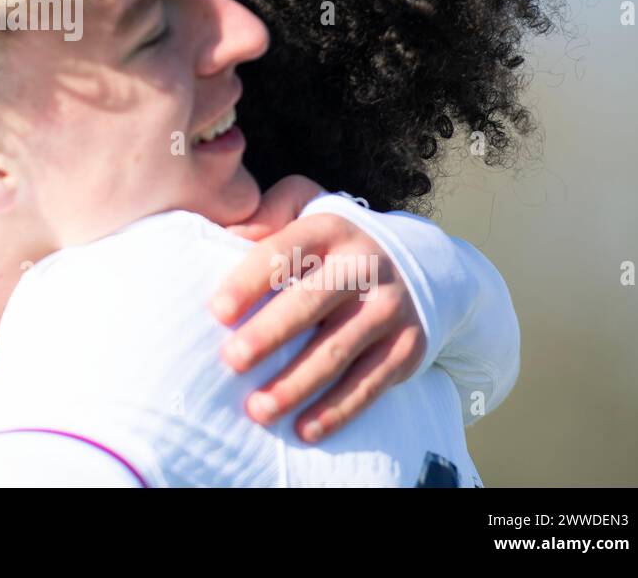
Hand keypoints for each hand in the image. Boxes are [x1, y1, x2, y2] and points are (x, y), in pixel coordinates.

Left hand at [211, 175, 426, 442]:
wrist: (420, 262)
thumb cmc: (333, 241)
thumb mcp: (305, 209)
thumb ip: (266, 214)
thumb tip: (225, 236)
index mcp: (329, 228)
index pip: (284, 252)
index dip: (250, 281)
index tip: (217, 311)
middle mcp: (364, 265)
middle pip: (311, 302)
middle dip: (270, 333)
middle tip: (231, 360)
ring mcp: (388, 308)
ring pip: (338, 351)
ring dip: (296, 385)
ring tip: (258, 409)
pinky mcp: (407, 347)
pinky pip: (368, 384)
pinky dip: (336, 410)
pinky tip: (305, 429)